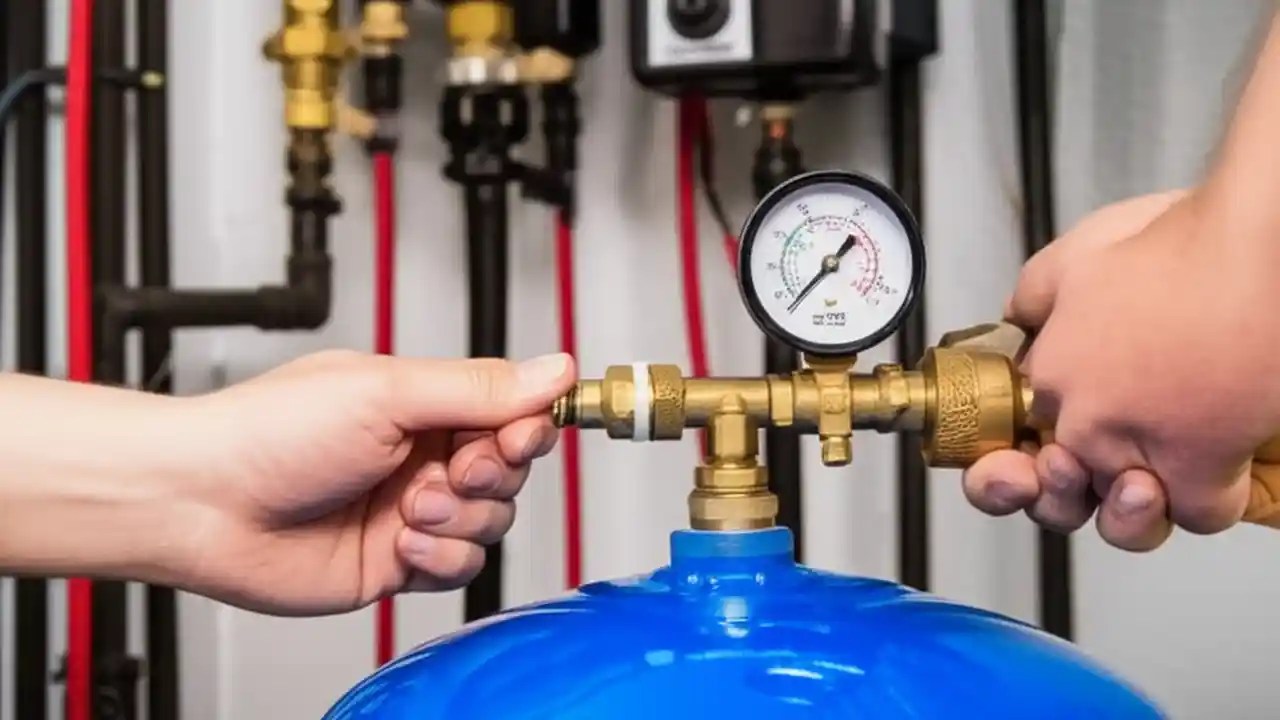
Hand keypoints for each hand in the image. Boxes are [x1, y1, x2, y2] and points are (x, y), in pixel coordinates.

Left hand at [173, 350, 575, 614]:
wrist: (202, 504)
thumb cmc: (270, 433)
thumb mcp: (387, 392)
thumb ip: (477, 387)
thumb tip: (553, 368)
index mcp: (422, 401)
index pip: (511, 410)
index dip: (527, 425)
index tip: (520, 435)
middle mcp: (422, 454)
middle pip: (511, 469)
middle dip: (489, 474)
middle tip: (453, 470)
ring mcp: (412, 511)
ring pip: (493, 522)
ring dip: (460, 518)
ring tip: (410, 507)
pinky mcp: (398, 563)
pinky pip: (461, 568)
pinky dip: (441, 558)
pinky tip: (401, 544)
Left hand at [963, 189, 1279, 549]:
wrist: (1253, 248)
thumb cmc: (1183, 243)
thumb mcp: (1080, 255)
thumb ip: (1040, 295)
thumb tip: (1020, 319)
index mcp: (1050, 372)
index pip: (1035, 432)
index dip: (1059, 438)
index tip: (1087, 429)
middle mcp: (1083, 415)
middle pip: (1073, 481)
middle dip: (1091, 479)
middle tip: (1124, 459)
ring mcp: (1135, 444)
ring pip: (1125, 510)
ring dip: (1140, 506)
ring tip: (1154, 476)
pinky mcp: (1198, 463)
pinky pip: (1198, 511)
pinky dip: (1213, 498)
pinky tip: (1222, 468)